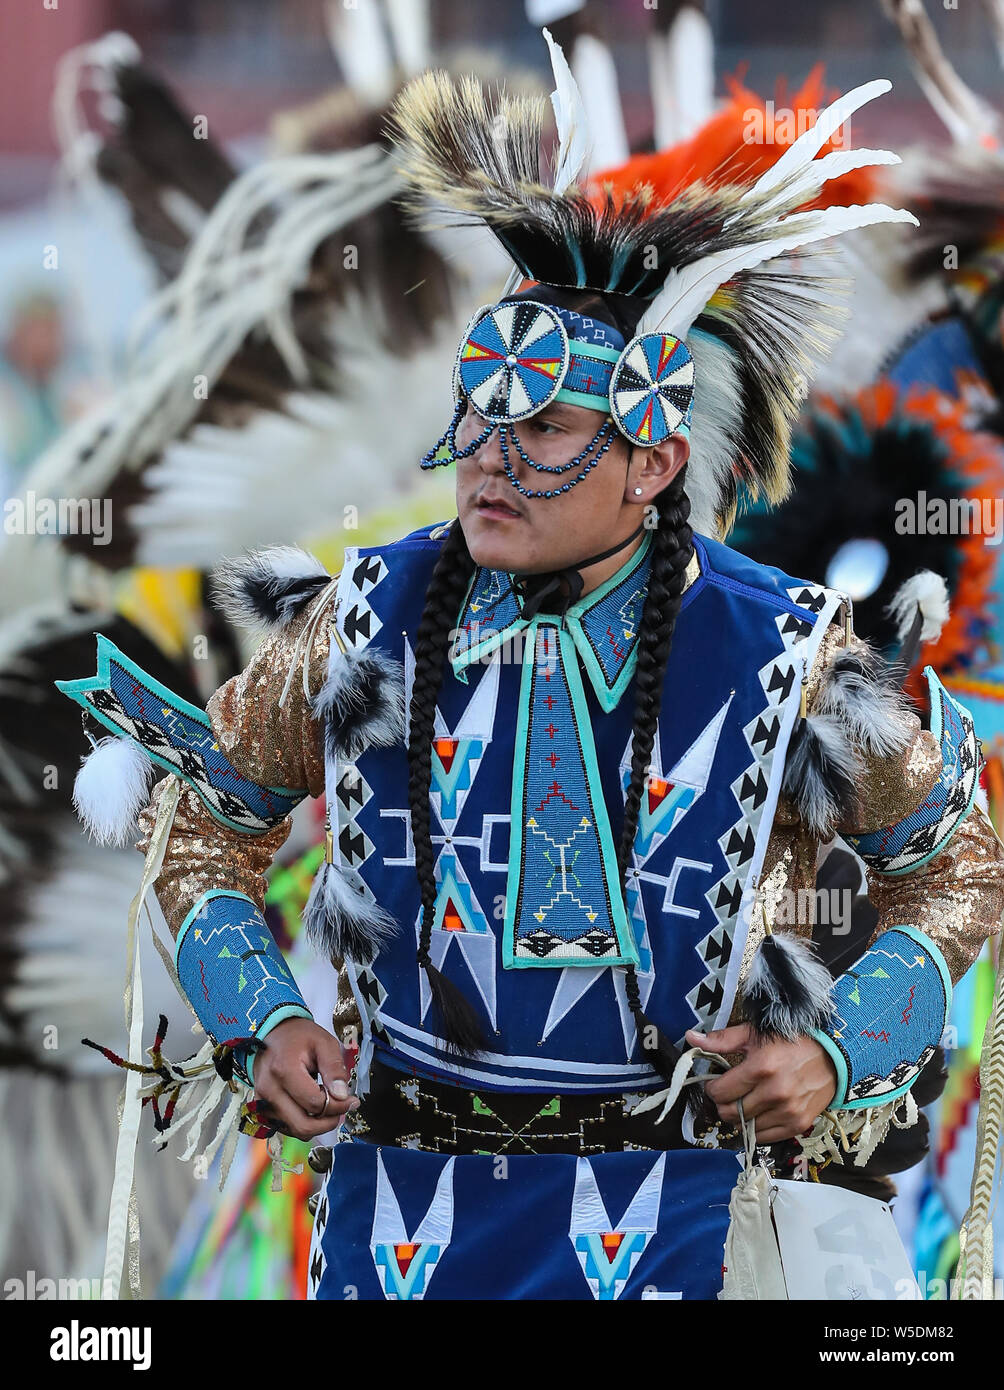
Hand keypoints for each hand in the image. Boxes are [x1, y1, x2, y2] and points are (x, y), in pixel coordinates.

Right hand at [252, 1016, 358, 1140]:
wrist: (272, 1033)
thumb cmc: (298, 1036)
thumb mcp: (324, 1043)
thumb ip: (334, 1068)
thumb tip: (342, 1095)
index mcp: (284, 1070)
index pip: (315, 1103)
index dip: (338, 1105)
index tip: (351, 1100)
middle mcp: (269, 1089)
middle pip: (303, 1125)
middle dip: (328, 1122)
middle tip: (342, 1109)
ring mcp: (263, 1101)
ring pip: (295, 1130)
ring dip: (316, 1125)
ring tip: (328, 1106)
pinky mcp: (262, 1108)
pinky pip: (287, 1128)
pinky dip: (303, 1123)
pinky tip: (312, 1107)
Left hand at [686, 1024, 837, 1144]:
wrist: (834, 1055)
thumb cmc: (791, 1040)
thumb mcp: (755, 1033)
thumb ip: (721, 1040)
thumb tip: (690, 1038)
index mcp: (761, 1067)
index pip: (720, 1092)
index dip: (712, 1088)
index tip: (716, 1082)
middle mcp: (774, 1093)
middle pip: (730, 1113)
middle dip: (723, 1104)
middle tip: (728, 1094)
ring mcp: (787, 1111)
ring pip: (746, 1127)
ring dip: (739, 1118)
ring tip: (744, 1103)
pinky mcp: (798, 1124)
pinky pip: (766, 1137)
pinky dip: (757, 1129)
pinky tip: (758, 1114)